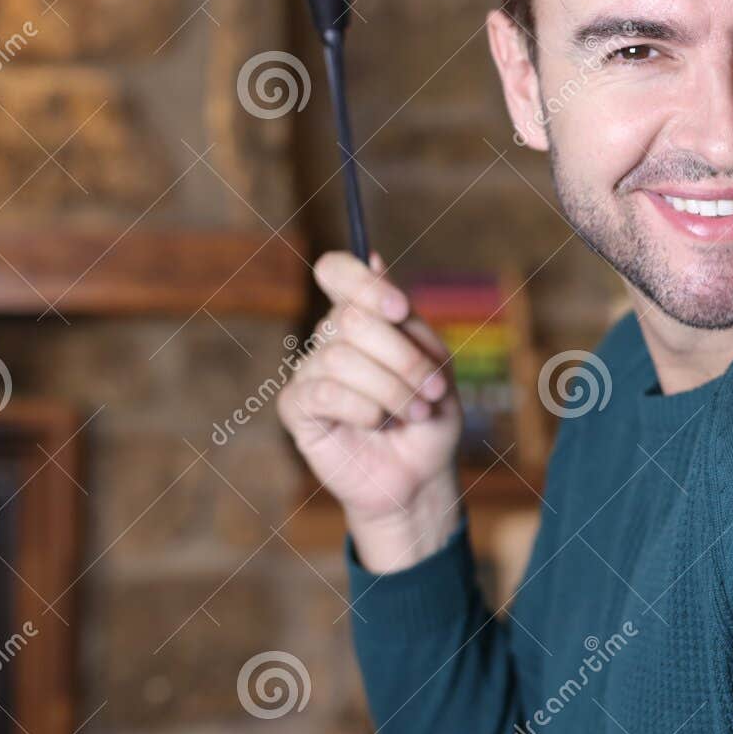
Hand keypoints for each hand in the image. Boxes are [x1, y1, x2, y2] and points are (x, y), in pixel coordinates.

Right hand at [278, 250, 462, 571]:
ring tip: (415, 413)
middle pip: (351, 318)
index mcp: (362, 315)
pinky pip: (325, 392)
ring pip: (341, 358)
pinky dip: (364, 408)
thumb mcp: (436, 362)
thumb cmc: (428, 415)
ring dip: (392, 389)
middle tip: (433, 390)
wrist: (419, 476)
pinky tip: (377, 423)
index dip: (364, 283)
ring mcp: (309, 371)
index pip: (336, 271)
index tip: (400, 310)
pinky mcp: (296, 408)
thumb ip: (406, 320)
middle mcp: (330, 337)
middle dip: (403, 357)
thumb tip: (374, 257)